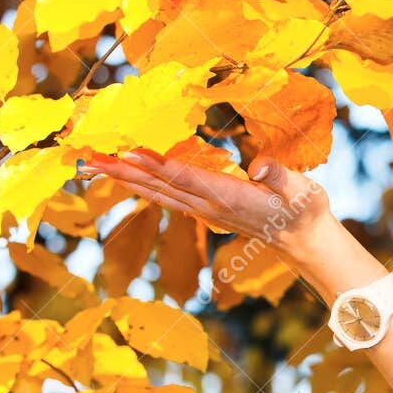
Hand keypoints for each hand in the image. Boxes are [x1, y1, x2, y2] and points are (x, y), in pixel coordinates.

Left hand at [84, 147, 333, 253]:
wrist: (303, 240)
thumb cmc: (303, 209)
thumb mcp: (299, 190)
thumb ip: (279, 175)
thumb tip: (258, 164)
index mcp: (228, 197)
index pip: (185, 177)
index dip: (156, 164)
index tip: (127, 152)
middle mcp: (209, 205)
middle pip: (159, 186)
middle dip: (123, 172)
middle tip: (88, 159)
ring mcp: (205, 209)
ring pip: (157, 192)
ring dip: (125, 178)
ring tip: (94, 166)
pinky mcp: (205, 209)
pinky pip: (167, 195)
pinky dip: (143, 183)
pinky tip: (128, 176)